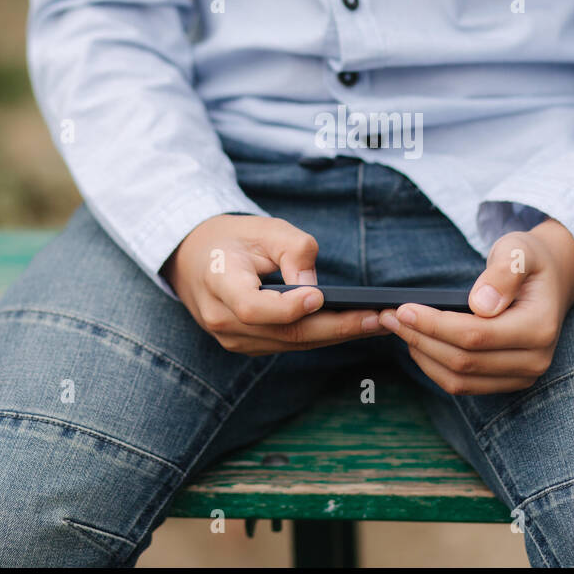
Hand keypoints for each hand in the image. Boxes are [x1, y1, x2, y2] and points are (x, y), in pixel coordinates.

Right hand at [163, 214, 383, 355]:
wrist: (195, 259)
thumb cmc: (233, 239)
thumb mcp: (263, 228)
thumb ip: (293, 250)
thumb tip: (317, 289)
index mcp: (218, 283)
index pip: (252, 306)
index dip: (288, 307)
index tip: (321, 296)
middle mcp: (222, 319)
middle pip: (283, 332)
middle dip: (335, 327)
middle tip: (377, 318)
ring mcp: (233, 338)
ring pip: (291, 343)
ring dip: (336, 335)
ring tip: (378, 322)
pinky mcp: (248, 345)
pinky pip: (289, 344)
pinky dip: (322, 337)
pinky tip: (353, 326)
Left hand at [381, 219, 573, 394]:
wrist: (551, 279)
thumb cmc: (529, 260)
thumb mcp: (519, 250)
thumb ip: (504, 272)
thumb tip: (481, 304)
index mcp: (540, 328)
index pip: (476, 335)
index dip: (434, 325)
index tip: (402, 308)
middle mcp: (535, 360)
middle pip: (464, 361)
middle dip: (421, 338)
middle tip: (388, 316)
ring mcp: (523, 376)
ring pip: (459, 379)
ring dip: (423, 355)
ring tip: (397, 327)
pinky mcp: (508, 381)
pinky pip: (463, 385)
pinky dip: (434, 367)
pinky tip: (417, 343)